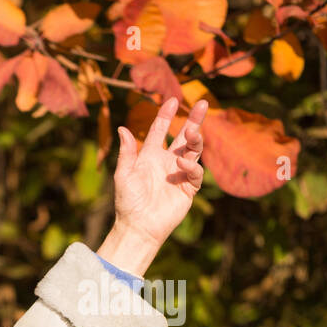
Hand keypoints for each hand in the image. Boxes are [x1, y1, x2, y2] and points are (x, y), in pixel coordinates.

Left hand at [100, 97, 207, 273]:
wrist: (138, 226)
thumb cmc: (128, 202)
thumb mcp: (124, 175)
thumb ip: (127, 152)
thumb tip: (122, 128)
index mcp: (150, 156)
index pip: (160, 131)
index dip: (165, 116)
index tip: (172, 100)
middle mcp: (166, 162)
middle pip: (184, 137)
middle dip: (194, 120)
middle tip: (204, 104)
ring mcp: (179, 174)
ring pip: (194, 151)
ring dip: (195, 139)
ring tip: (192, 131)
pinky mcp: (188, 188)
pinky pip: (195, 172)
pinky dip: (191, 166)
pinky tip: (182, 164)